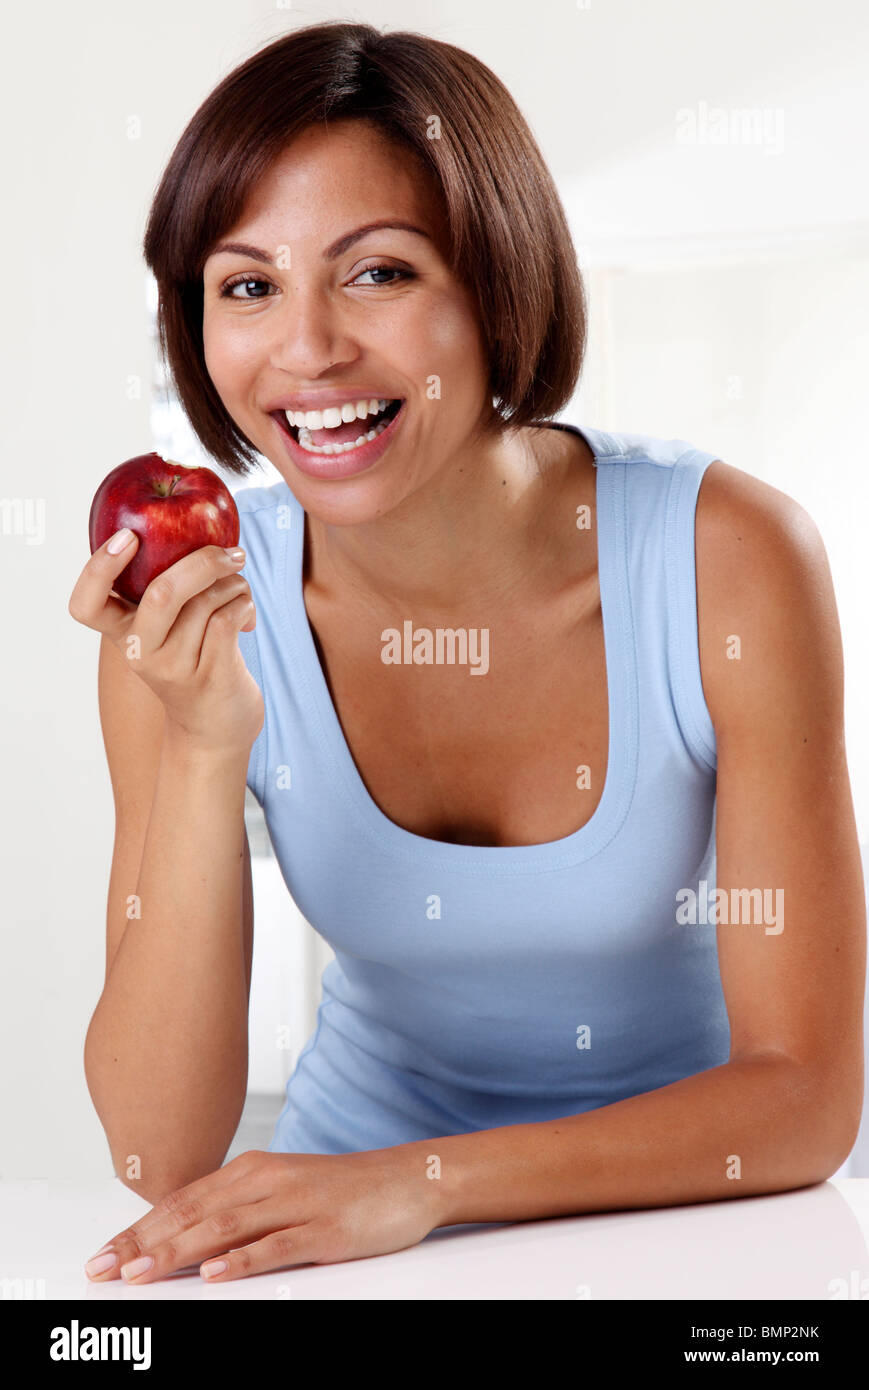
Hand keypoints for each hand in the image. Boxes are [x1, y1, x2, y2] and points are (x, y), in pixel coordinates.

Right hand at [68, 534, 263, 756]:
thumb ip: (165, 587)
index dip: (99, 567)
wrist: (213, 730)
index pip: (85, 604)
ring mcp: (174, 668)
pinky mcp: (209, 678)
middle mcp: (142, 652)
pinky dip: (244, 605)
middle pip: (161, 592)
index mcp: (122, 633)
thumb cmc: (193, 662)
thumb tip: (193, 523)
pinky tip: (247, 614)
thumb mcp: (166, 629)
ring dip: (234, 585)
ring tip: (241, 591)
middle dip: (203, 561)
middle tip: (231, 552)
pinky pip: (227, 619)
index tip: (128, 537)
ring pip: (206, 602)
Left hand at [84, 1147, 441, 1282]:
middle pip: (193, 1213)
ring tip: (140, 1273)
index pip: (182, 1201)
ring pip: (225, 1227)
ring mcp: (295, 1203)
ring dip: (177, 1252)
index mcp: (252, 1170)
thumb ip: (238, 1211)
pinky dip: (242, 1261)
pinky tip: (214, 1274)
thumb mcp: (282, 1193)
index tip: (103, 1256)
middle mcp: (267, 1180)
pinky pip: (277, 1246)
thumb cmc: (342, 1190)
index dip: (138, 1229)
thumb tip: (185, 1242)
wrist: (407, 1179)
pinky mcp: (324, 1230)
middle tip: (103, 1269)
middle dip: (142, 1243)